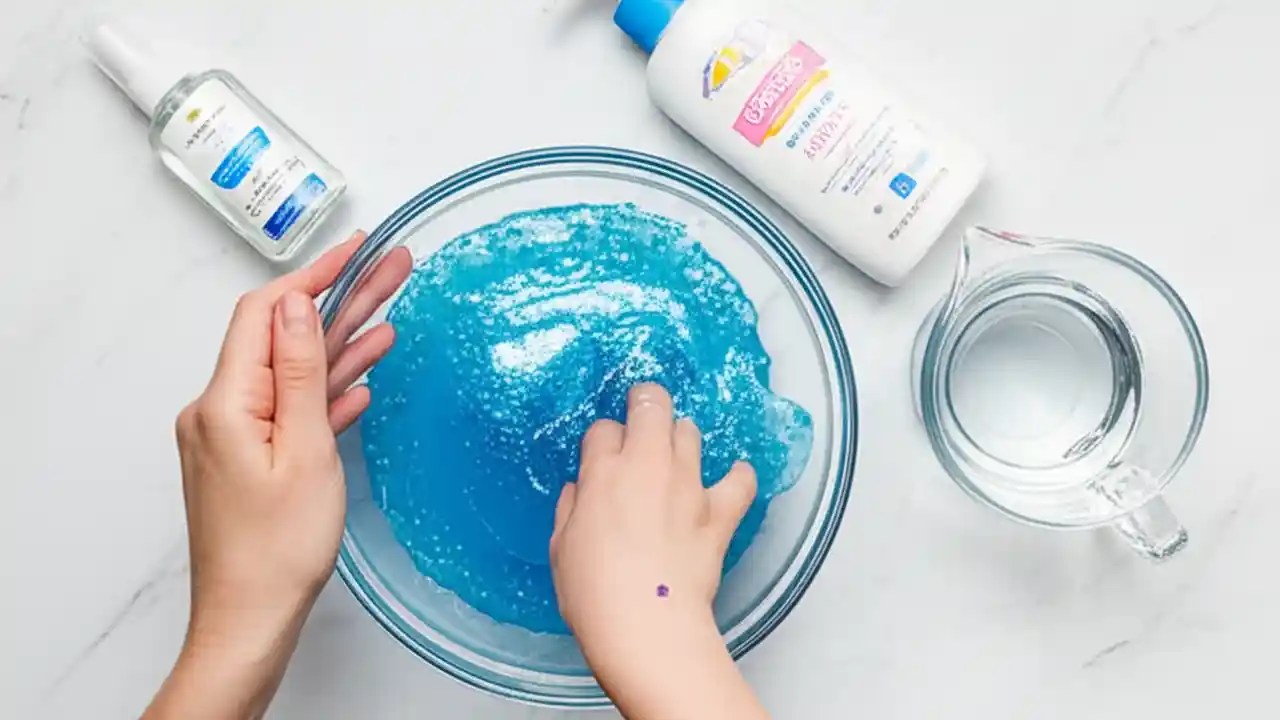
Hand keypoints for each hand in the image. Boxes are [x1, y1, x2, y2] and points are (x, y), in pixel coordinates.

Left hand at [146, 233, 410, 718]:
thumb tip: (294, 301)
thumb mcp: (304, 451)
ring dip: (341, 343)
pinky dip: (327, 390)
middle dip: (340, 300)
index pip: (265, 312)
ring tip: (393, 311)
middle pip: (284, 336)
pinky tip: (362, 376)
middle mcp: (221, 410)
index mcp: (225, 402)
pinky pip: (292, 409)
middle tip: (393, 269)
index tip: (356, 249)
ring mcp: (234, 434)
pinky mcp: (249, 457)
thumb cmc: (277, 550)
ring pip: (294, 372)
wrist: (251, 618)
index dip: (313, 274)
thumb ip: (299, 371)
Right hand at [550, 383, 768, 719]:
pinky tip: (734, 476)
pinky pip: (740, 480)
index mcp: (603, 473)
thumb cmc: (594, 592)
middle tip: (642, 418)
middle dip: (646, 404)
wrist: (647, 625)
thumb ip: (571, 509)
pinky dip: (738, 475)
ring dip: (680, 437)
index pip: (602, 429)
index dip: (602, 439)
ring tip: (675, 455)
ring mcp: (688, 486)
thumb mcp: (561, 548)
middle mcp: (647, 466)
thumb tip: (581, 491)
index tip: (601, 455)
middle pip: (652, 406)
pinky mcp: (719, 513)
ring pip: (690, 432)